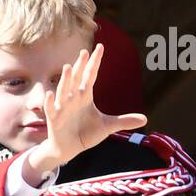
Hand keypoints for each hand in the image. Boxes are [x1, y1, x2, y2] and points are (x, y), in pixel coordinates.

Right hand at [23, 43, 147, 181]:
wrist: (69, 148)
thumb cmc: (86, 133)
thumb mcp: (107, 126)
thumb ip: (124, 121)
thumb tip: (145, 119)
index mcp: (85, 96)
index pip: (90, 75)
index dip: (95, 62)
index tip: (100, 47)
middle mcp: (73, 98)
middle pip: (77, 79)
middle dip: (80, 66)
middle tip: (85, 52)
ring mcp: (62, 107)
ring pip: (63, 90)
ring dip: (66, 79)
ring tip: (68, 67)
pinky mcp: (54, 119)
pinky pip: (51, 109)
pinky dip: (50, 102)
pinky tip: (50, 94)